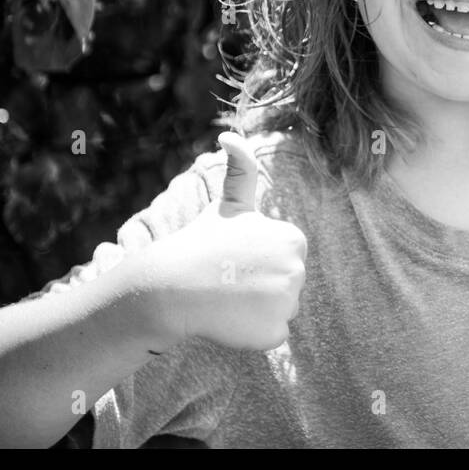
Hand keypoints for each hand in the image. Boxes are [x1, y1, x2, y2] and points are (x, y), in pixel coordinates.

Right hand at [145, 132, 307, 351]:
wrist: (170, 287)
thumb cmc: (199, 243)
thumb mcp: (228, 204)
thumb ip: (240, 169)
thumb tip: (229, 134)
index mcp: (293, 237)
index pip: (287, 259)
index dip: (260, 261)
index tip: (236, 258)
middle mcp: (298, 268)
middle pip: (287, 285)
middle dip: (261, 285)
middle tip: (229, 278)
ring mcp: (287, 302)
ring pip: (280, 310)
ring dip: (256, 309)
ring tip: (227, 298)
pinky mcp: (274, 332)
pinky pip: (271, 335)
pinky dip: (253, 333)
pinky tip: (230, 320)